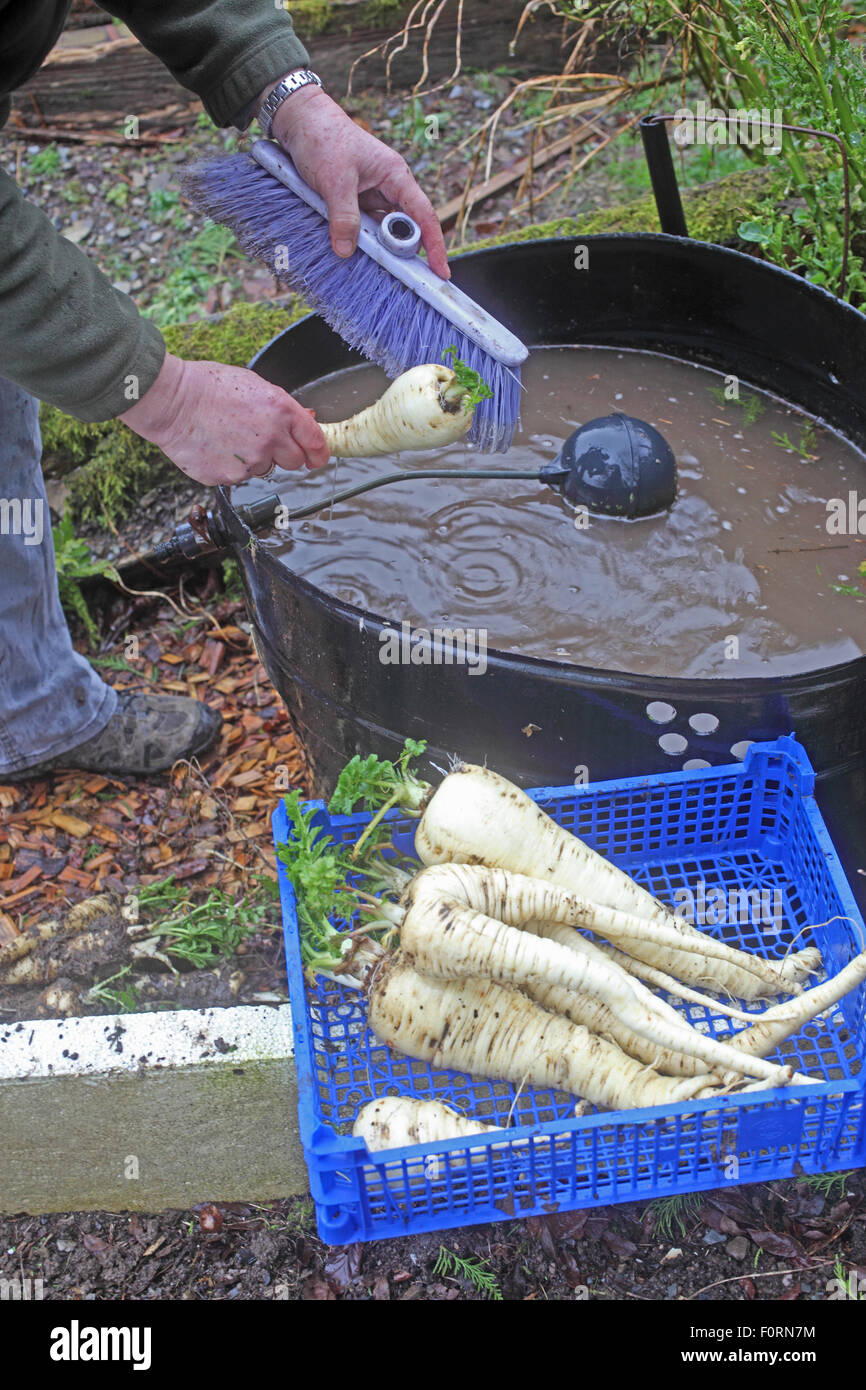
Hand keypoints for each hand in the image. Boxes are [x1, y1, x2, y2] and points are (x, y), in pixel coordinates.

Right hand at [119, 353, 329, 484]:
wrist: (171, 400)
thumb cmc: (208, 386)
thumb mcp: (254, 385)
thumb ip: (282, 408)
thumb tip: (305, 422)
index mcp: (280, 411)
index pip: (314, 441)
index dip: (318, 453)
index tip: (316, 458)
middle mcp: (270, 439)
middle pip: (293, 462)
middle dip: (283, 454)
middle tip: (260, 440)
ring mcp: (250, 461)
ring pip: (264, 469)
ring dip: (253, 459)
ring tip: (228, 437)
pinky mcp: (229, 477)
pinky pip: (238, 476)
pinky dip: (229, 465)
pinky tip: (215, 446)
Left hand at [268, 84, 449, 278]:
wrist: (300, 120)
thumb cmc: (323, 138)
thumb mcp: (334, 180)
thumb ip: (343, 216)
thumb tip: (346, 251)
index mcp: (395, 175)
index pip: (423, 215)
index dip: (435, 244)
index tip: (441, 271)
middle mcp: (389, 187)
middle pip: (405, 227)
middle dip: (400, 249)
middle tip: (394, 271)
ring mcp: (372, 195)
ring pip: (383, 230)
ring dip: (376, 245)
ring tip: (366, 259)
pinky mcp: (356, 202)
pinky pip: (364, 227)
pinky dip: (359, 238)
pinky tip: (349, 245)